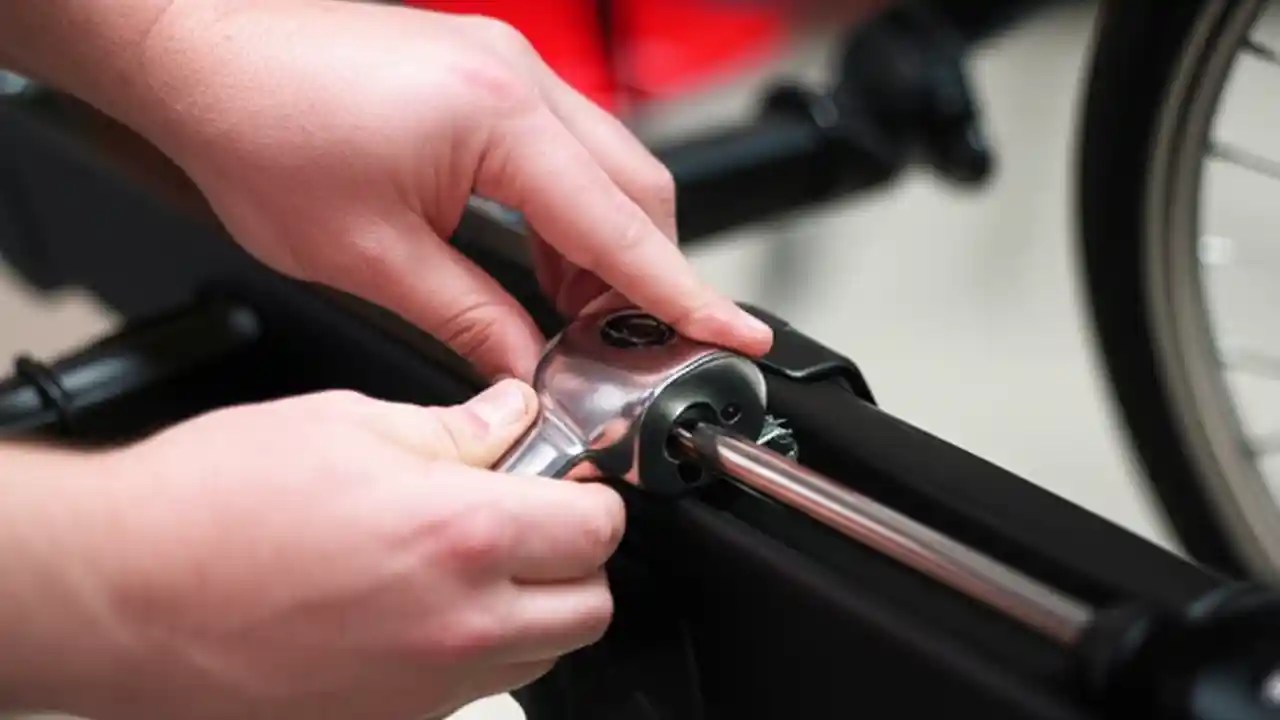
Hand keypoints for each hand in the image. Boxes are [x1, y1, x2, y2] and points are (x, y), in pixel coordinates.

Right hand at [0, 381, 624, 719]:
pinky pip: (473, 689)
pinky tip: (421, 605)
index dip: (591, 494)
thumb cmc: (211, 504)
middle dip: (576, 557)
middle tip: (531, 519)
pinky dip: (473, 650)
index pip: (597, 528)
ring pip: (540, 654)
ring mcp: (423, 686)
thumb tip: (516, 416)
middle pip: (589, 606)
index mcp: (462, 534)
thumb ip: (457, 427)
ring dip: (533, 608)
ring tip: (473, 561)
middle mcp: (456, 624)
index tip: (565, 477)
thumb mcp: (348, 425)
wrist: (120, 592)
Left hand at [131, 0, 772, 378]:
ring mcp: (508, 69)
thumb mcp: (368, 256)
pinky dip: (570, 214)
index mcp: (500, 119)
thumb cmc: (259, 129)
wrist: (198, 51)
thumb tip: (529, 364)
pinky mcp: (487, 73)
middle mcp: (520, 81)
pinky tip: (542, 262)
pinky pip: (565, 150)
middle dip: (645, 275)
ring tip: (572, 317)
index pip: (622, 228)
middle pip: (639, 189)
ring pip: (608, 168)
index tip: (734, 332)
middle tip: (618, 348)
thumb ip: (468, 316)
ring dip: (606, 246)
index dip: (683, 294)